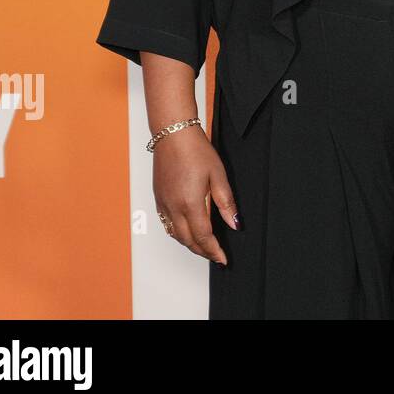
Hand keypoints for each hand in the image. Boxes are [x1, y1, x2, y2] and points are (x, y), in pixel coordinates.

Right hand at [152, 126, 238, 265]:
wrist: (173, 136)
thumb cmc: (196, 151)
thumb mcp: (218, 176)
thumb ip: (226, 203)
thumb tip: (235, 223)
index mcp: (190, 204)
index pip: (203, 236)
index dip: (214, 250)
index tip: (223, 258)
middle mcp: (173, 208)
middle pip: (187, 240)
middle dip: (202, 251)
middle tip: (215, 255)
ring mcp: (163, 204)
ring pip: (175, 235)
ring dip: (189, 244)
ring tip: (204, 247)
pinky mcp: (158, 199)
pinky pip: (167, 225)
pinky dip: (178, 233)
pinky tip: (187, 231)